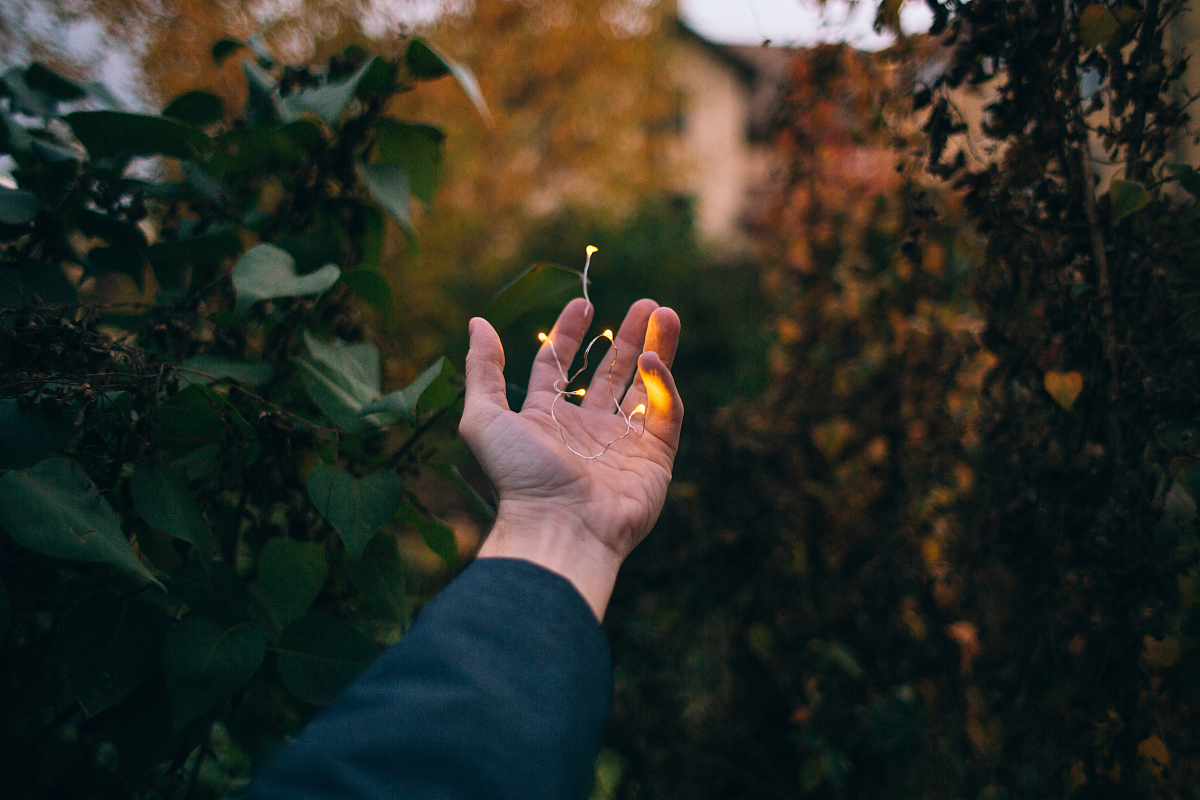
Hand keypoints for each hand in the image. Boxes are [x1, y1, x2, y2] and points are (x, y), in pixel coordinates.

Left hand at [459, 297, 683, 619]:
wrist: (560, 526)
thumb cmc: (519, 477)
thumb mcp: (484, 418)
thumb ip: (483, 370)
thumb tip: (477, 323)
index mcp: (547, 420)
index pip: (559, 368)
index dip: (569, 334)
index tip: (582, 303)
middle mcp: (586, 431)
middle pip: (611, 372)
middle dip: (627, 336)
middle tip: (646, 304)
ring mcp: (623, 444)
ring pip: (645, 386)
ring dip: (656, 349)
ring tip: (666, 313)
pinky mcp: (655, 457)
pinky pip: (664, 412)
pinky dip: (662, 384)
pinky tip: (652, 360)